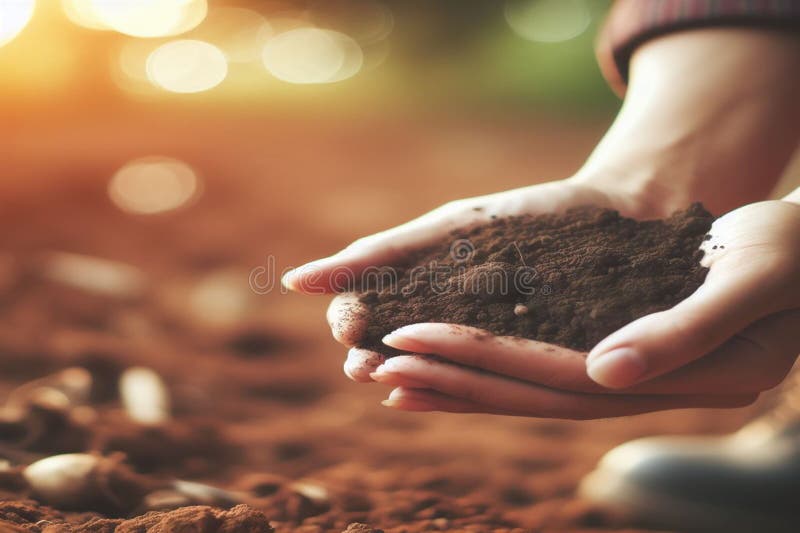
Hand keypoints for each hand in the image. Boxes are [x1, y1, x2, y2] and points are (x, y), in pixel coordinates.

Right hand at [283, 178, 655, 377]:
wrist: (620, 216)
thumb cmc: (533, 217)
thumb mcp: (453, 229)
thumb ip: (381, 254)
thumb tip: (293, 282)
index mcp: (424, 291)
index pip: (367, 314)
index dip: (352, 321)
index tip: (348, 324)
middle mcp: (448, 326)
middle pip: (390, 350)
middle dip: (372, 359)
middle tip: (365, 365)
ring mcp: (485, 350)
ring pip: (431, 372)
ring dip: (405, 378)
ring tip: (389, 380)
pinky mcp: (527, 369)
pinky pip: (485, 384)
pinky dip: (456, 388)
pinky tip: (436, 391)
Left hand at [367, 198, 799, 417]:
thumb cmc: (790, 250)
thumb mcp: (753, 276)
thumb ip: (683, 331)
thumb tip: (604, 373)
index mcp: (683, 379)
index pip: (561, 378)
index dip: (481, 362)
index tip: (406, 342)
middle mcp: (649, 390)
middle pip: (533, 394)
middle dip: (451, 381)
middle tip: (374, 368)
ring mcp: (635, 378)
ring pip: (533, 389)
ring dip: (461, 384)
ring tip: (390, 377)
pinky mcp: (622, 355)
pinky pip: (546, 369)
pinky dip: (495, 370)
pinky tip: (448, 365)